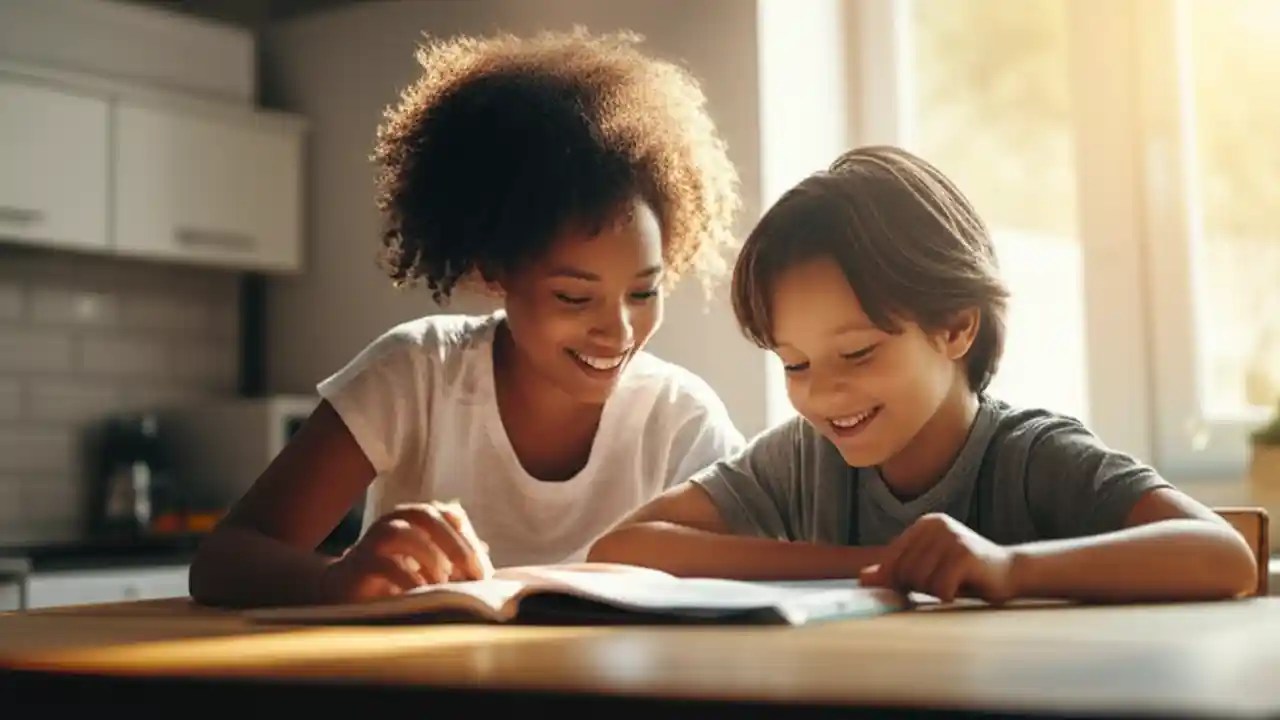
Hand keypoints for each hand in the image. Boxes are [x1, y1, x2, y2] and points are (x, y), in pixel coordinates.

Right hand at [317, 501, 494, 602]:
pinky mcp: (357, 564)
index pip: (449, 514)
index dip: (468, 539)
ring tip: (443, 583)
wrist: (346, 592)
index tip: (483, 573)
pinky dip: (406, 578)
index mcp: (416, 518)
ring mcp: (373, 540)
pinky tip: (419, 594)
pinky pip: (383, 564)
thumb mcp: (431, 568)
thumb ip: (456, 562)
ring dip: (429, 557)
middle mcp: (394, 520)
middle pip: (426, 515)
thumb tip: (487, 565)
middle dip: (454, 544)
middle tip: (472, 575)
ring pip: (402, 533)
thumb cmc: (397, 578)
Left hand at [859, 513, 1016, 603]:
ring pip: (919, 580)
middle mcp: (936, 525)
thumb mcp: (927, 568)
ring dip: (934, 592)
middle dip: (918, 587)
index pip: (892, 558)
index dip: (896, 580)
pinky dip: (947, 595)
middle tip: (939, 587)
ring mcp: (951, 537)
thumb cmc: (965, 574)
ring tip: (951, 585)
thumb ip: (897, 571)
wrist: (1010, 573)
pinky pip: (940, 586)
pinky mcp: (965, 553)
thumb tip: (863, 578)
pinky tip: (960, 589)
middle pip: (903, 571)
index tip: (910, 589)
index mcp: (924, 524)